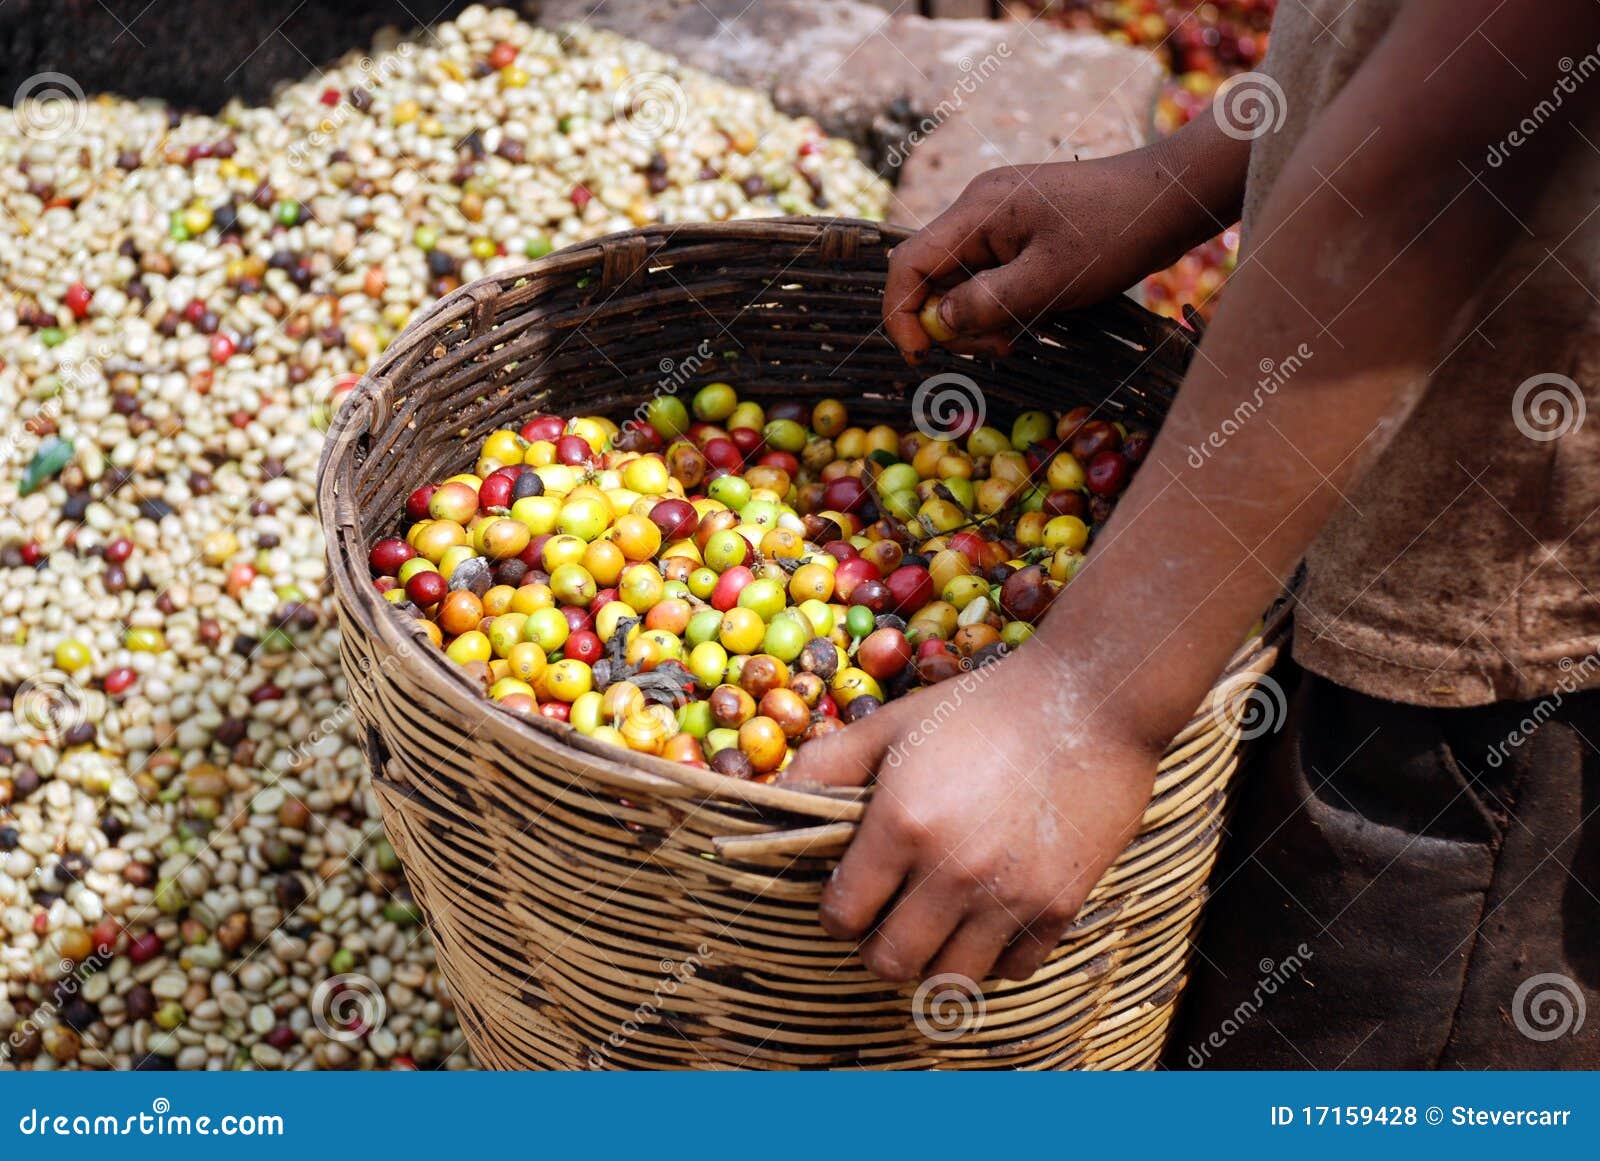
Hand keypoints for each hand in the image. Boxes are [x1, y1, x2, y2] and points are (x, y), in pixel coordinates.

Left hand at [779, 653, 1159, 982]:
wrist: (1092, 699)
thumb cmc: (984, 708)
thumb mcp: (893, 723)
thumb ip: (826, 764)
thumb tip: (772, 798)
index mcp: (902, 823)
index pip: (841, 917)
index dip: (836, 912)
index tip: (847, 897)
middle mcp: (952, 870)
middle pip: (889, 962)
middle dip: (877, 944)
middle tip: (888, 915)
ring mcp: (1009, 895)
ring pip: (949, 978)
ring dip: (933, 956)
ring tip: (936, 922)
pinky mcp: (1059, 905)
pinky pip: (1011, 969)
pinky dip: (993, 955)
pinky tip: (987, 916)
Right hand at [883, 155, 1197, 362]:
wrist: (1171, 198)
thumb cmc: (1116, 234)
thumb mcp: (1051, 280)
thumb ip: (987, 304)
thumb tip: (938, 325)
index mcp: (978, 210)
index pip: (908, 264)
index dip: (901, 315)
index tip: (922, 357)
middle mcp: (979, 209)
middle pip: (932, 278)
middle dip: (953, 323)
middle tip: (1000, 346)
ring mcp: (999, 220)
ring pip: (962, 283)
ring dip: (982, 319)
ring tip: (1024, 331)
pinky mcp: (1019, 234)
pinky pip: (990, 276)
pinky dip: (1003, 305)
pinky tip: (1036, 314)